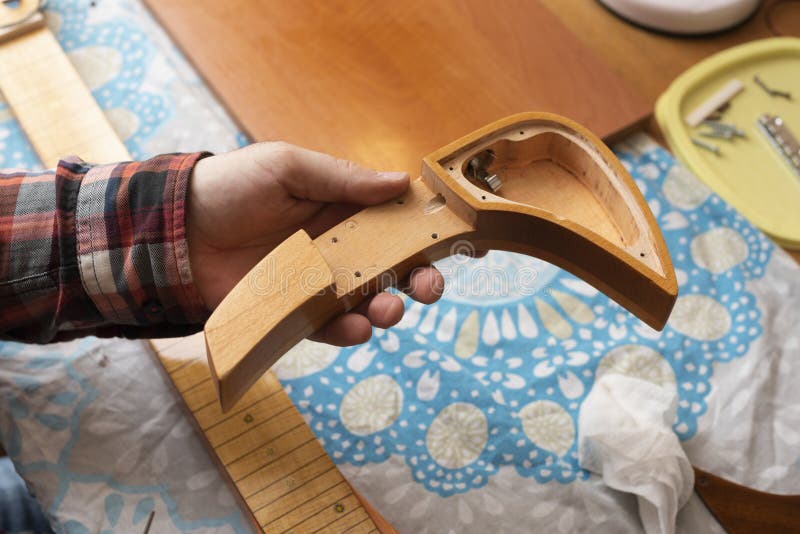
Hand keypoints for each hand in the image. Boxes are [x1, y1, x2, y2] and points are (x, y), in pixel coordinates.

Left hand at [187, 142, 444, 345]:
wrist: (173, 231)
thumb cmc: (231, 187)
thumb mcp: (288, 167)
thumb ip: (344, 179)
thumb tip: (403, 182)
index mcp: (343, 209)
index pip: (397, 221)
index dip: (430, 230)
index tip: (461, 240)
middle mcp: (338, 247)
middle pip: (394, 267)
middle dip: (420, 279)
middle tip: (430, 287)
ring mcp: (318, 283)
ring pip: (369, 301)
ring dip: (389, 309)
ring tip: (391, 309)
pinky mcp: (294, 313)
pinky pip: (330, 327)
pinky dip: (348, 331)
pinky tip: (357, 327)